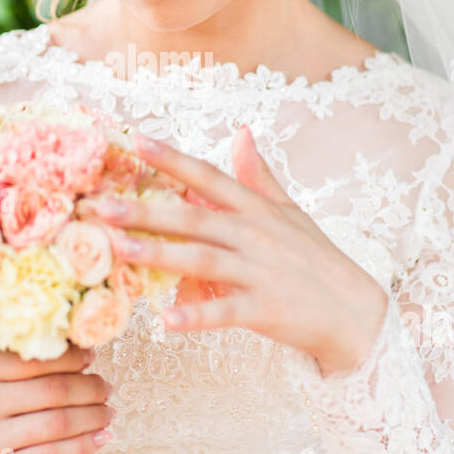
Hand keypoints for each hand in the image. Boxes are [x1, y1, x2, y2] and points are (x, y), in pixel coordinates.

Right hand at [0, 342, 114, 453]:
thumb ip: (26, 364)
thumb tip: (83, 350)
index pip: (38, 358)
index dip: (72, 357)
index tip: (92, 359)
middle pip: (54, 390)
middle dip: (90, 388)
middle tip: (106, 389)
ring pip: (58, 423)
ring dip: (93, 416)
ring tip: (107, 413)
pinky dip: (84, 446)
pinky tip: (100, 438)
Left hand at [89, 126, 388, 374]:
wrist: (353, 310)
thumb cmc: (315, 259)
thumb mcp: (289, 211)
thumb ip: (259, 175)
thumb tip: (240, 132)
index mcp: (255, 209)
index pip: (208, 176)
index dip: (172, 158)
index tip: (134, 140)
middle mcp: (254, 234)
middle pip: (193, 218)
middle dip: (145, 210)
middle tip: (99, 206)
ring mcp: (259, 272)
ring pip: (201, 259)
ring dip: (158, 254)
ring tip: (118, 249)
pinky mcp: (264, 310)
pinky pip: (224, 313)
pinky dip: (196, 316)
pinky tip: (165, 321)